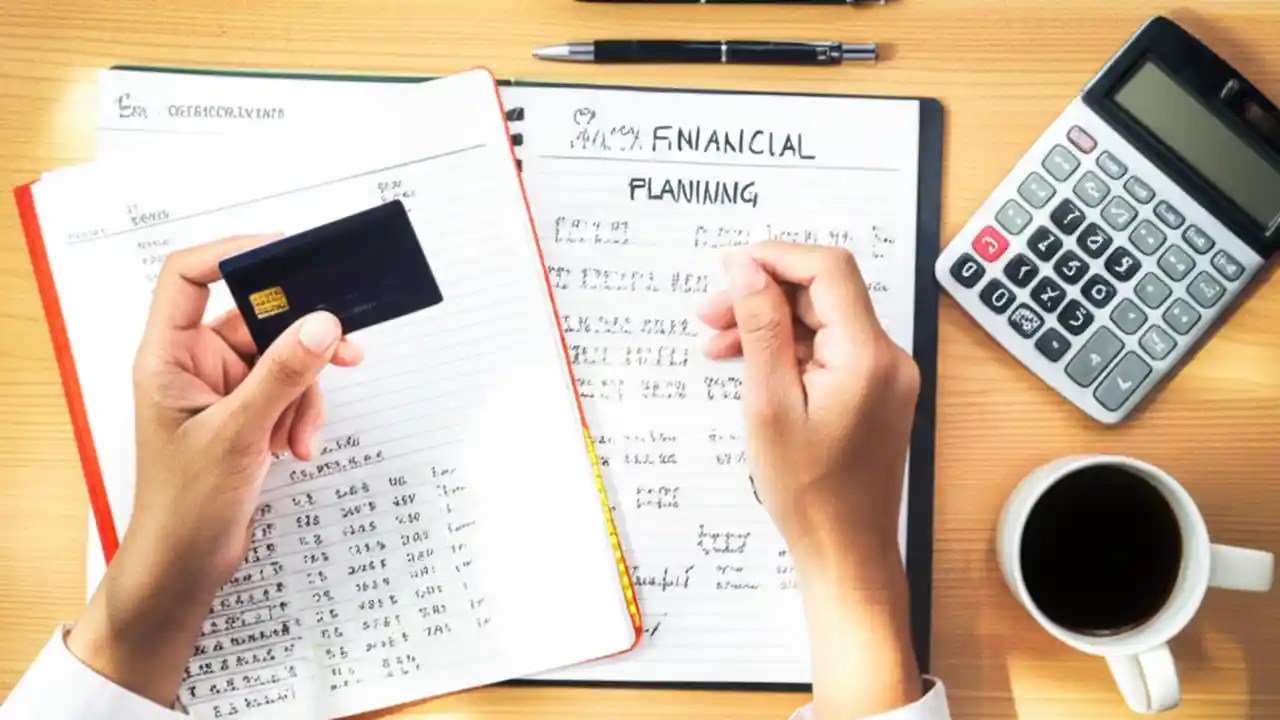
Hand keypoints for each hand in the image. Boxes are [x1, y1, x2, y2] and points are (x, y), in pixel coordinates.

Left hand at [68, 235, 362, 706]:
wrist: (185, 565)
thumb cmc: (184, 506)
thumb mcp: (239, 434)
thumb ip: (282, 375)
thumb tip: (321, 324)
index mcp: (167, 355)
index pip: (191, 275)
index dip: (236, 252)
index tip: (288, 250)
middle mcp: (194, 363)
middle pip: (256, 318)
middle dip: (299, 346)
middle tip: (342, 347)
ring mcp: (223, 388)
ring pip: (282, 358)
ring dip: (304, 395)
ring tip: (298, 436)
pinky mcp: (247, 412)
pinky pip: (289, 390)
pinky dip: (302, 415)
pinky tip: (297, 448)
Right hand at [698, 242, 921, 717]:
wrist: (845, 551)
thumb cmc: (809, 493)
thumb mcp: (768, 404)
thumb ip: (760, 328)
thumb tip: (747, 269)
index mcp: (867, 357)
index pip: (827, 270)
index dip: (775, 257)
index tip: (729, 267)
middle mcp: (888, 357)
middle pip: (822, 293)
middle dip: (762, 294)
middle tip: (709, 313)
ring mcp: (885, 375)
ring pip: (822, 320)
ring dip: (769, 322)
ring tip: (716, 340)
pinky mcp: (875, 391)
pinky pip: (830, 349)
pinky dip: (788, 349)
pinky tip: (748, 362)